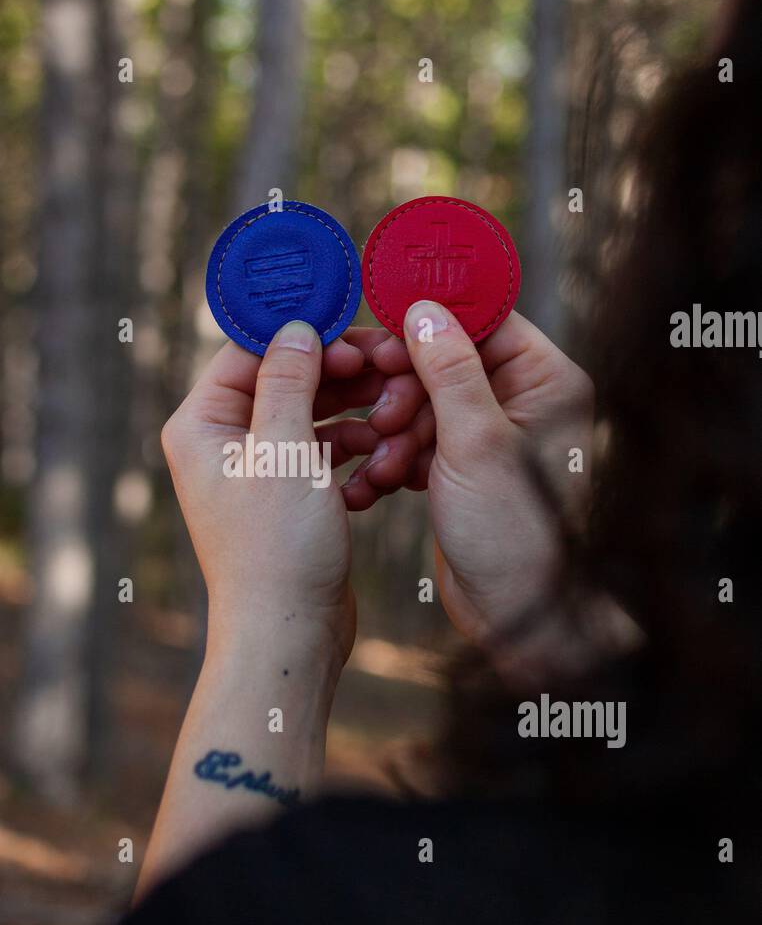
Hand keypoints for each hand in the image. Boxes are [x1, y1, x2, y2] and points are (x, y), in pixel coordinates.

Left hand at [161, 321, 390, 667]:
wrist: (289, 632)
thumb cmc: (277, 549)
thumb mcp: (284, 452)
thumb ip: (288, 382)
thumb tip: (295, 328)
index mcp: (200, 425)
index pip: (246, 351)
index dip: (298, 335)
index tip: (349, 330)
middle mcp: (220, 442)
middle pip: (281, 377)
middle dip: (334, 371)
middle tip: (381, 365)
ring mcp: (255, 469)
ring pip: (307, 411)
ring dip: (349, 408)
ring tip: (389, 409)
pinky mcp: (286, 493)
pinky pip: (319, 447)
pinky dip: (349, 444)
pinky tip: (380, 449)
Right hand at [345, 302, 594, 652]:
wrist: (517, 615)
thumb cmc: (515, 533)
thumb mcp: (476, 442)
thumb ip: (448, 370)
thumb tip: (423, 310)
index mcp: (546, 380)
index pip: (484, 322)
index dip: (428, 327)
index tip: (383, 339)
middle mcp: (522, 401)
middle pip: (444, 362)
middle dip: (404, 391)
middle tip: (379, 418)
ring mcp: (491, 436)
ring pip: (424, 404)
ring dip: (394, 432)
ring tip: (385, 463)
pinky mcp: (463, 468)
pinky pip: (419, 443)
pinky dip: (396, 460)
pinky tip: (378, 485)